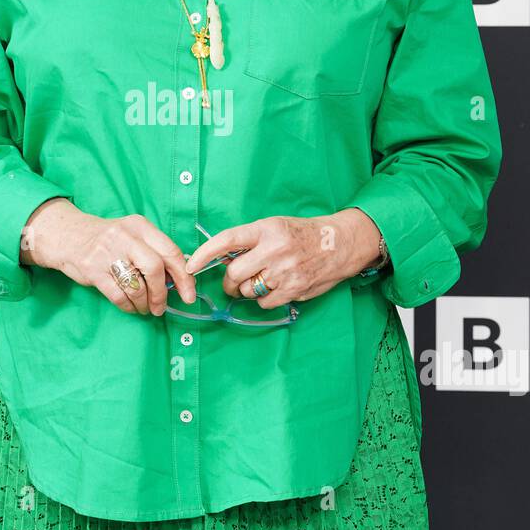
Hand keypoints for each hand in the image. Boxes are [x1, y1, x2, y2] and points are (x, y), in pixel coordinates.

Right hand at [20, 199, 197, 315]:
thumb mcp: (133, 235)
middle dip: (162, 293)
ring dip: (145, 303)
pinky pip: (118, 295)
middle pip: (155, 268)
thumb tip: (180, 279)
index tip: (189, 294)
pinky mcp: (93, 270)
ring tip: (146, 308)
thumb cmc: (109, 240)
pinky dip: (128, 306)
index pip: (170, 251)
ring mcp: (107, 253)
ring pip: (136, 285)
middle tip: (163, 306)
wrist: (69, 235)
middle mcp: (125, 237)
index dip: (184, 277)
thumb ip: (155, 252)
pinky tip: (131, 307)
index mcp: (140, 226)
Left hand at [183, 209, 382, 309]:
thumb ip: (249, 241)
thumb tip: (221, 259)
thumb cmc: (302, 234)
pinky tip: (276, 288)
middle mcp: (273, 249)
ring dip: (248, 290)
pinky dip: (264, 299)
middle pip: (234, 274)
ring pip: (247, 291)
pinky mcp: (293, 289)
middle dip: (229, 282)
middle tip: (234, 282)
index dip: (204, 254)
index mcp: (265, 229)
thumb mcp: (274, 226)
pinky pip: (264, 303)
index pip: (226, 241)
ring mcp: (284, 271)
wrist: (339, 243)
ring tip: (264, 280)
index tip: (190, 265)